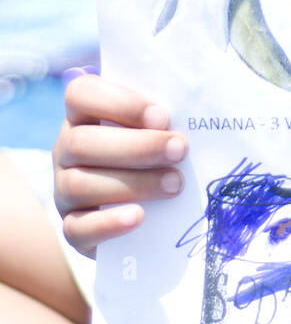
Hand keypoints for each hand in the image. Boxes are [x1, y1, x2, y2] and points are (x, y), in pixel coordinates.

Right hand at [53, 74, 188, 258]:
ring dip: (133, 184)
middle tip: (180, 150)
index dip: (120, 103)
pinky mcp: (73, 228)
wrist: (149, 209)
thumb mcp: (159, 127)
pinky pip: (77, 229)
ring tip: (175, 184)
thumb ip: (166, 116)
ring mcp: (63, 190)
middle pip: (82, 143)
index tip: (163, 116)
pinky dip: (108, 223)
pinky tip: (139, 216)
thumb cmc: (157, 151)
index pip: (81, 94)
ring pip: (79, 185)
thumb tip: (193, 112)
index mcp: (83, 114)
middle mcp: (66, 149)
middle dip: (137, 147)